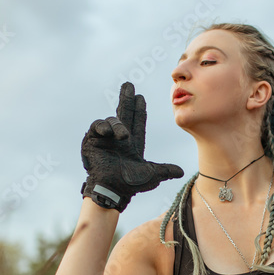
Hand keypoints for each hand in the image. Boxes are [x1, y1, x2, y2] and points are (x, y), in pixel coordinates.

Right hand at [80, 82, 183, 211]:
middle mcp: (119, 138)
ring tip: (122, 135)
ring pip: (112, 120)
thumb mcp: (152, 175)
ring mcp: (106, 139)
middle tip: (128, 85)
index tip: (141, 97)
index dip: (139, 110)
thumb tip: (181, 172)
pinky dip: (102, 127)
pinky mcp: (92, 141)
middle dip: (126, 99)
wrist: (111, 190)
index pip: (137, 122)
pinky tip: (107, 133)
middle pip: (124, 113)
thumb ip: (165, 170)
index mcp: (133, 144)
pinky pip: (97, 126)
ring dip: (118, 124)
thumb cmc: (130, 184)